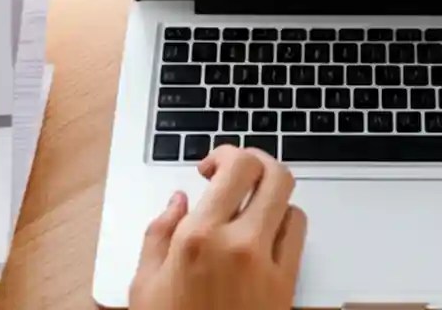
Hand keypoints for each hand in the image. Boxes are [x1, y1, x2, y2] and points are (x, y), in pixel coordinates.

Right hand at [129, 146, 307, 309]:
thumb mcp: (143, 287)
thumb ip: (158, 235)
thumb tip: (175, 202)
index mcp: (198, 237)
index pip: (235, 166)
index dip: (227, 153)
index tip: (212, 165)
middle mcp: (239, 243)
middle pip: (273, 172)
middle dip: (256, 162)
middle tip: (237, 171)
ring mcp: (269, 264)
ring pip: (289, 200)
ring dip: (270, 194)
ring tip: (250, 203)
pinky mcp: (288, 285)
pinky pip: (298, 235)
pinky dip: (284, 223)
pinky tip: (266, 231)